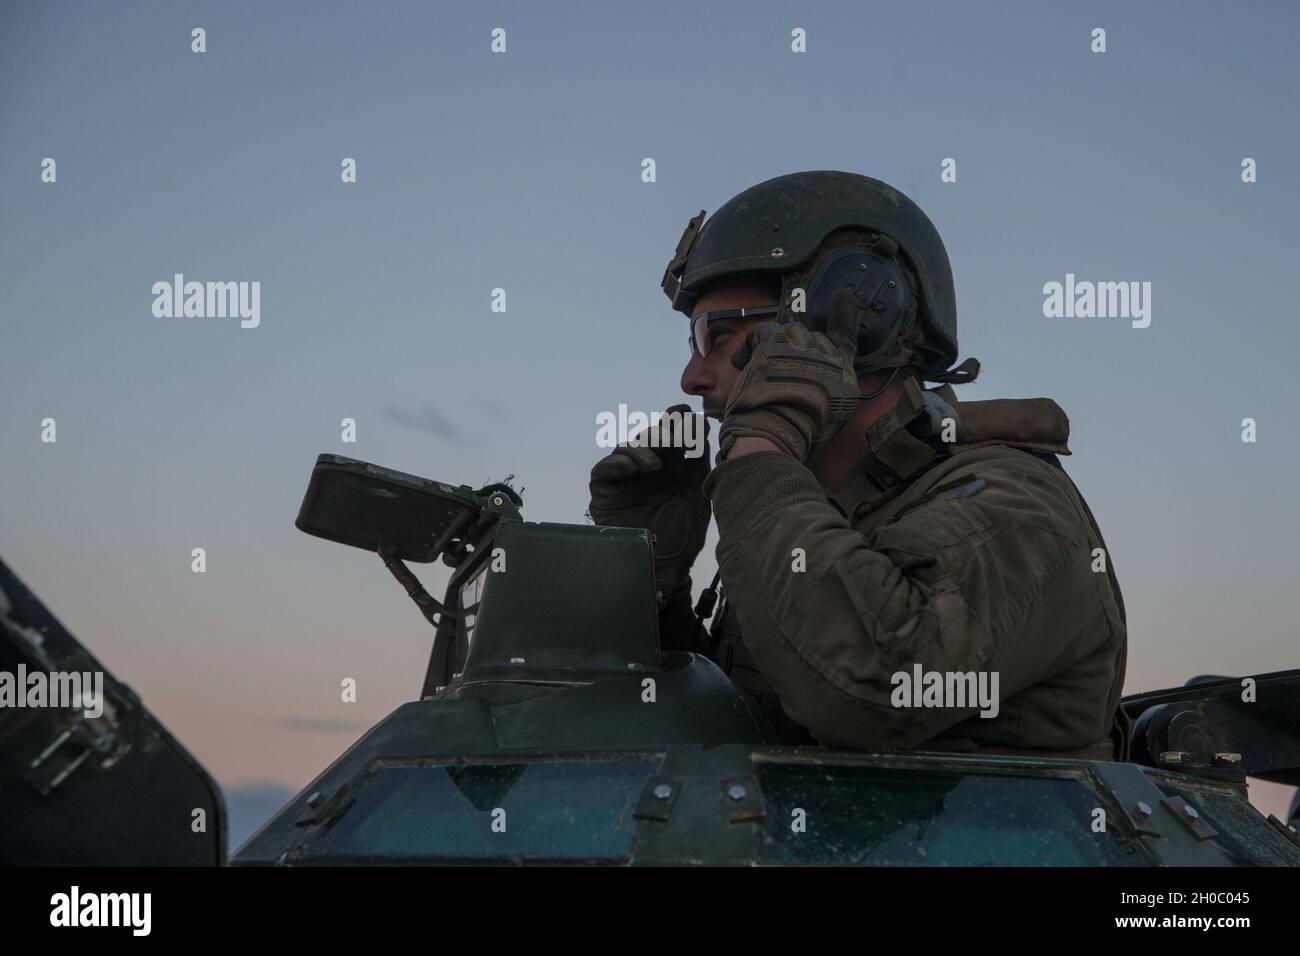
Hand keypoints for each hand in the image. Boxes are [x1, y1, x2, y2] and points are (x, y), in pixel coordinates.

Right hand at [588, 404, 710, 599]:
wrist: (664, 568)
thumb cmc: (683, 535)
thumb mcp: (697, 494)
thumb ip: (698, 462)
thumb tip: (702, 425)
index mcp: (670, 468)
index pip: (670, 438)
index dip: (676, 423)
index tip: (685, 411)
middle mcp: (646, 470)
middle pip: (648, 440)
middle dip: (661, 433)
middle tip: (672, 431)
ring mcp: (624, 480)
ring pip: (626, 450)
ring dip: (641, 450)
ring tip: (655, 464)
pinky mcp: (604, 492)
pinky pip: (604, 470)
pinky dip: (616, 464)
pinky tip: (633, 468)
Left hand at [719, 287, 860, 461]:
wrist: (777, 428)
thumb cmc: (801, 431)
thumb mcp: (829, 417)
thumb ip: (827, 395)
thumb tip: (814, 391)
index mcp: (842, 373)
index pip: (845, 337)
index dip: (844, 315)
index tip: (844, 296)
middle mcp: (823, 354)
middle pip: (811, 336)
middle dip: (797, 350)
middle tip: (783, 373)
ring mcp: (797, 347)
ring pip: (787, 332)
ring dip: (777, 347)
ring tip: (767, 370)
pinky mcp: (771, 346)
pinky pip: (762, 333)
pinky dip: (751, 345)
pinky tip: (743, 361)